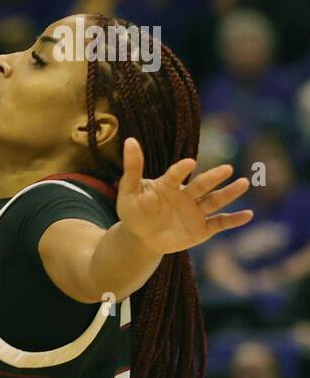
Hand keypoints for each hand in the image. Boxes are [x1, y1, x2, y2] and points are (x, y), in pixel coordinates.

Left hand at [116, 138, 252, 254]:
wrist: (140, 237)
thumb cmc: (134, 211)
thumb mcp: (129, 190)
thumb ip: (132, 167)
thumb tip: (130, 140)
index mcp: (168, 184)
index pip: (176, 175)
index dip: (181, 169)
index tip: (189, 163)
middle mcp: (186, 195)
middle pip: (202, 185)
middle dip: (214, 177)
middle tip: (227, 168)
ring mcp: (195, 211)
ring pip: (214, 200)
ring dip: (229, 193)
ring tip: (244, 183)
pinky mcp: (201, 229)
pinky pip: (219, 223)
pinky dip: (233, 220)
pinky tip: (248, 214)